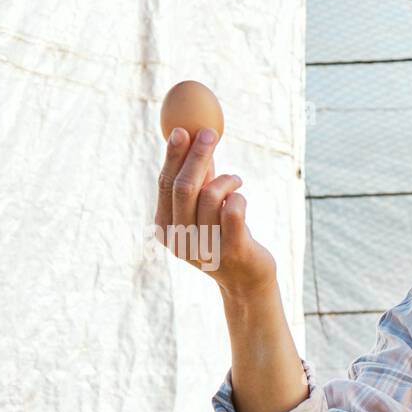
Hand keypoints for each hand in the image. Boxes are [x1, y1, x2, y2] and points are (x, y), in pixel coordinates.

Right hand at [153, 126, 277, 299]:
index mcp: (165, 228)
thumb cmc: (223, 238)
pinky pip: (233, 208)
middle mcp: (181, 239)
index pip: (165, 186)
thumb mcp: (203, 212)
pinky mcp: (233, 249)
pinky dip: (238, 195)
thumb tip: (194, 140)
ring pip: (211, 195)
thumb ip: (197, 184)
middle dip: (197, 155)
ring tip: (235, 179)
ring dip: (226, 179)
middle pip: (184, 187)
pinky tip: (241, 196)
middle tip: (210, 133)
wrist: (247, 281)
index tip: (182, 131)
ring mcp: (206, 247)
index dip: (173, 156)